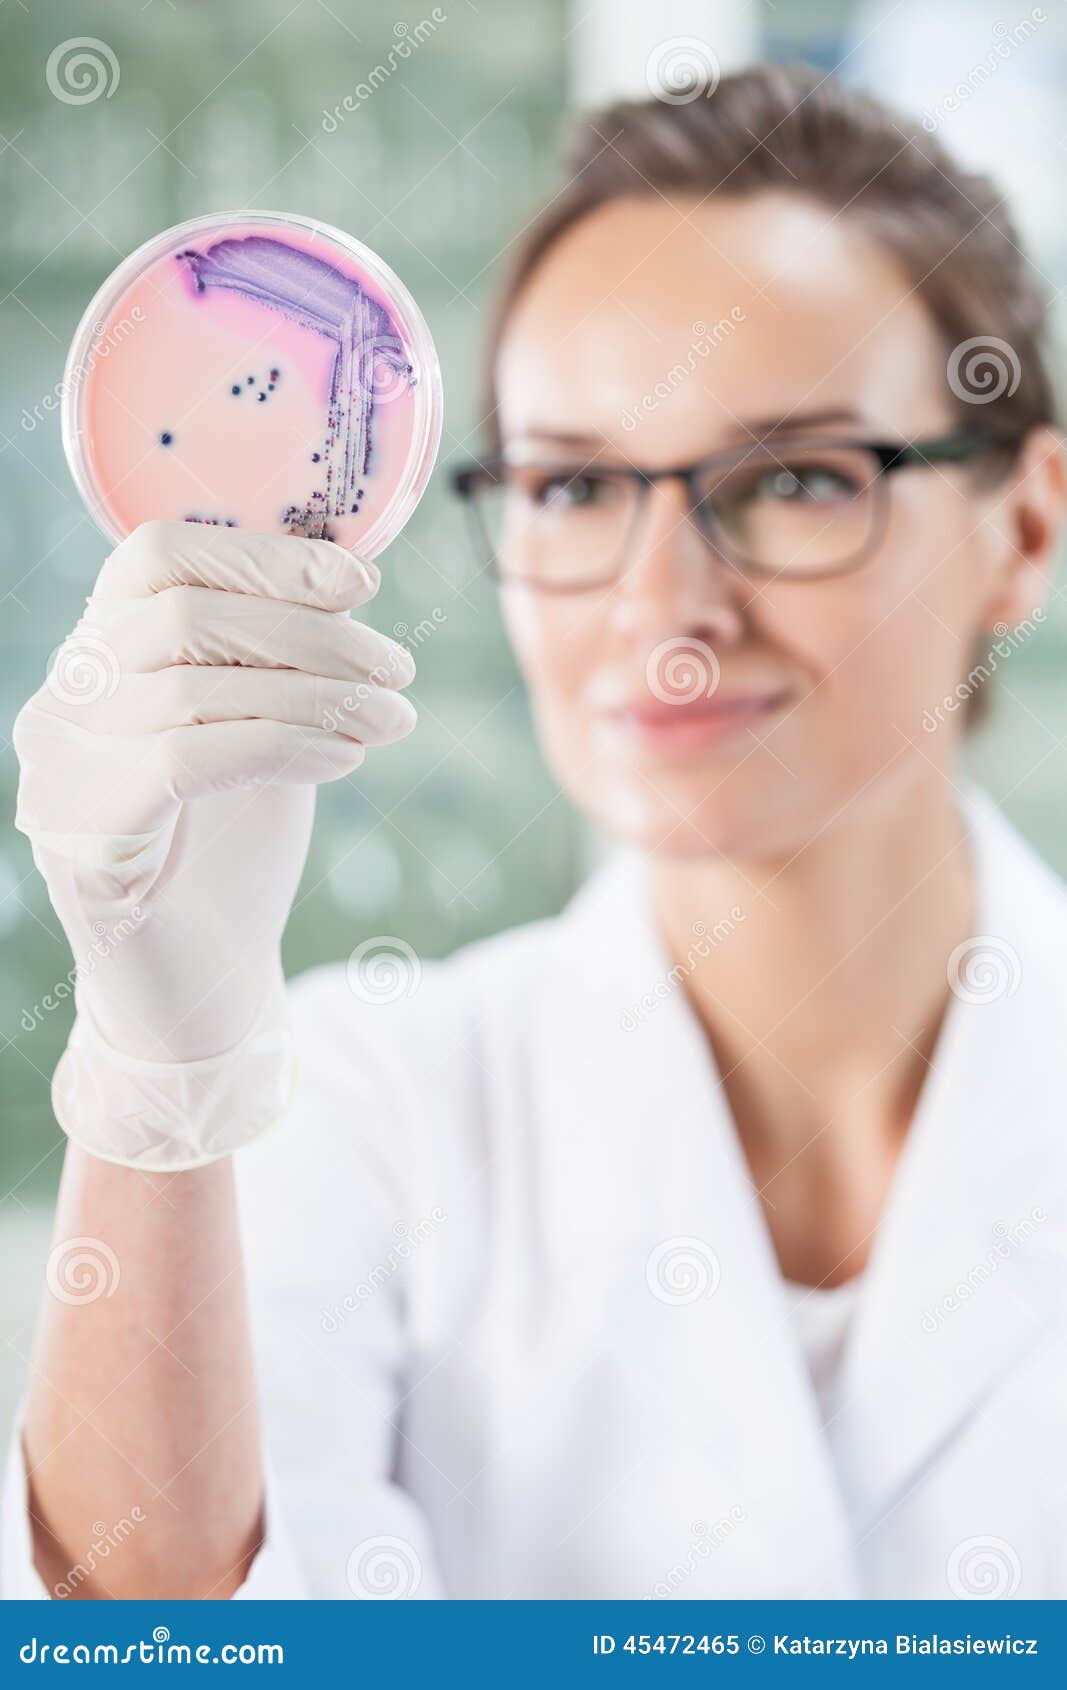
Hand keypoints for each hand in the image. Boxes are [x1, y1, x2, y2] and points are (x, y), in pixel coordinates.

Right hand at [14, 520, 415, 1066]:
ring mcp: (63, 772)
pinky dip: (283, 744)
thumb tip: (347, 578)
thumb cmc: (233, 850)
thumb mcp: (261, 725)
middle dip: (309, 632)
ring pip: (191, 686)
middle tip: (395, 668)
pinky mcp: (86, 840)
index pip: (155, 557)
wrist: (204, 986)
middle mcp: (63, 702)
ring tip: (392, 719)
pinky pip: (187, 760)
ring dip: (317, 694)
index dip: (261, 555)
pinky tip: (346, 758)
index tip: (360, 582)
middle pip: (181, 615)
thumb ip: (275, 658)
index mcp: (99, 656)